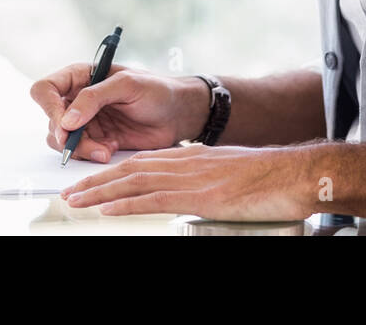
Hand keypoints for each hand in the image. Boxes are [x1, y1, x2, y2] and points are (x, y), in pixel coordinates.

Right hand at [28, 63, 207, 162]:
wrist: (178, 115)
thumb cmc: (157, 90)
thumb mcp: (128, 85)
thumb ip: (95, 98)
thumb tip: (66, 121)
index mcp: (80, 76)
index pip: (46, 89)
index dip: (49, 109)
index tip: (65, 126)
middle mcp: (77, 99)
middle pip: (51, 121)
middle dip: (67, 137)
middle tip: (90, 146)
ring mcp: (85, 122)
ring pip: (61, 141)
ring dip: (80, 150)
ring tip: (106, 150)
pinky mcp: (95, 141)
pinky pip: (79, 153)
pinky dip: (91, 156)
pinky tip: (111, 151)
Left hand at [59, 144, 318, 220]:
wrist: (295, 174)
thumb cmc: (269, 177)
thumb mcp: (227, 172)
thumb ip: (203, 177)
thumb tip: (189, 189)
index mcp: (190, 157)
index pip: (142, 161)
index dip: (113, 170)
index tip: (91, 179)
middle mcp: (184, 162)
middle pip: (130, 169)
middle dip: (97, 180)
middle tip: (70, 190)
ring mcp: (190, 178)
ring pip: (134, 182)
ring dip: (101, 192)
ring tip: (76, 200)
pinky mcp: (199, 196)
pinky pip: (154, 199)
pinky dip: (126, 203)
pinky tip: (107, 208)